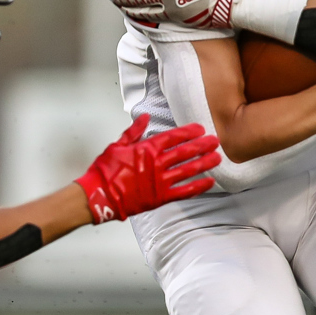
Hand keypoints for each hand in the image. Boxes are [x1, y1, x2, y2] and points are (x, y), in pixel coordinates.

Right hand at [76, 115, 220, 221]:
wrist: (98, 196)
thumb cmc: (105, 171)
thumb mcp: (117, 145)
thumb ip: (134, 131)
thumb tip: (145, 117)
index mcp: (146, 149)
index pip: (173, 137)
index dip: (188, 132)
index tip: (200, 129)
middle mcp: (157, 164)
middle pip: (185, 152)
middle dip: (202, 145)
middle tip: (215, 141)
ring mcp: (160, 181)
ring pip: (188, 170)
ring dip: (204, 163)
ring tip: (217, 158)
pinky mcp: (161, 197)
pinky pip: (184, 191)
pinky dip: (198, 186)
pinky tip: (209, 181)